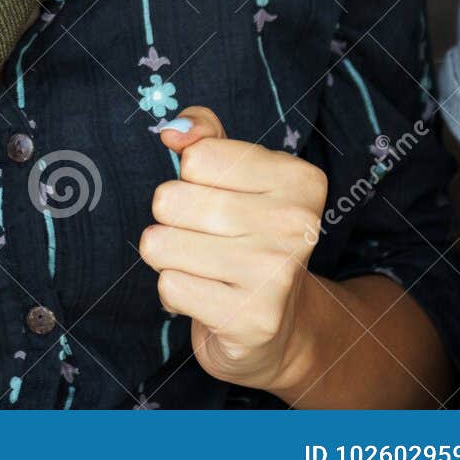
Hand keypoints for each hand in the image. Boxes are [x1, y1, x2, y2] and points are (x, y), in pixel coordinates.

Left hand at [140, 107, 327, 394]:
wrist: (276, 327)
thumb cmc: (245, 234)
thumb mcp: (233, 173)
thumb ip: (203, 135)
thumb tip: (171, 132)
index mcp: (299, 179)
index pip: (197, 157)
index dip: (192, 178)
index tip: (221, 198)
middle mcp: (296, 223)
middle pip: (170, 199)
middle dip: (172, 220)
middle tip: (206, 238)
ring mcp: (275, 274)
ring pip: (161, 244)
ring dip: (169, 257)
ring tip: (203, 266)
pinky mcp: (251, 319)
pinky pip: (169, 286)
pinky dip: (175, 292)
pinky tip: (206, 296)